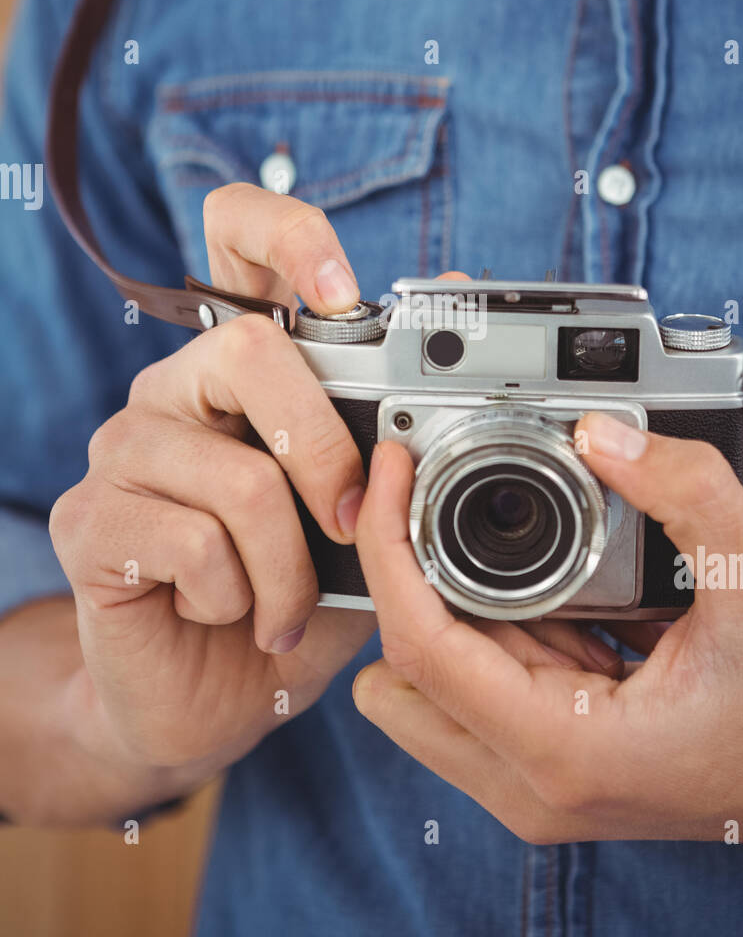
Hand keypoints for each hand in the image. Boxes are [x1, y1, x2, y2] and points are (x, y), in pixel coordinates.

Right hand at [49, 184, 374, 791]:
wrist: (216, 701)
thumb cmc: (294, 595)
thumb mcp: (367, 519)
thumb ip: (399, 429)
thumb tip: (460, 297)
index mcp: (242, 368)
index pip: (237, 239)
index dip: (288, 235)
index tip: (343, 292)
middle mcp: (177, 387)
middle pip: (250, 350)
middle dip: (327, 453)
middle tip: (348, 528)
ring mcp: (124, 449)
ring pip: (239, 474)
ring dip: (289, 569)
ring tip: (287, 610)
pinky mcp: (90, 520)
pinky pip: (193, 543)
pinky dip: (241, 599)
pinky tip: (233, 617)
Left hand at [352, 413, 742, 849]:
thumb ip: (685, 491)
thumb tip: (602, 432)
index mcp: (566, 749)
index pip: (419, 648)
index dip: (390, 546)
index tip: (397, 470)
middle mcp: (535, 782)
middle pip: (399, 678)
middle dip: (407, 588)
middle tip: (439, 506)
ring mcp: (541, 783)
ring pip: (432, 687)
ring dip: (453, 609)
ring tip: (512, 546)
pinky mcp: (556, 766)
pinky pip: (482, 689)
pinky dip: (496, 632)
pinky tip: (558, 592)